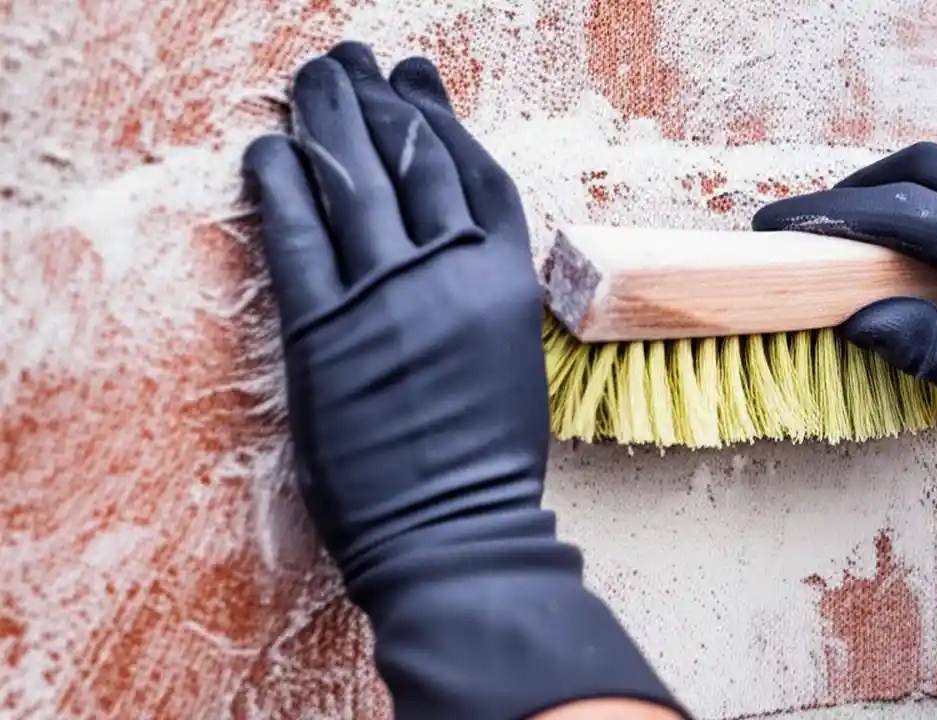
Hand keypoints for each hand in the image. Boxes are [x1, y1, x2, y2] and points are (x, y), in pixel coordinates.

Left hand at [243, 44, 547, 576]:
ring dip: (330, 121)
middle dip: (378, 100)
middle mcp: (452, 275)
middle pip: (412, 162)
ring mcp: (388, 299)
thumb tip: (442, 248)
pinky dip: (281, 189)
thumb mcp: (506, 362)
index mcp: (507, 283)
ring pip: (357, 183)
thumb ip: (477, 297)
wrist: (456, 533)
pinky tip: (268, 152)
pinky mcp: (326, 334)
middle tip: (353, 60)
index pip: (475, 174)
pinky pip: (299, 240)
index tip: (417, 82)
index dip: (441, 120)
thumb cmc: (485, 464)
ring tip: (313, 78)